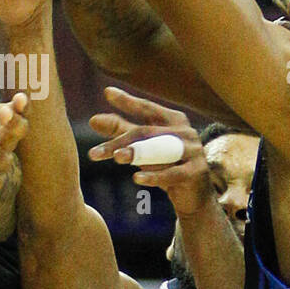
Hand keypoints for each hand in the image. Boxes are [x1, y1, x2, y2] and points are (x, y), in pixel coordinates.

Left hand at [87, 86, 210, 218]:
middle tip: (94, 153)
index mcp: (174, 120)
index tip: (107, 92)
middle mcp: (185, 132)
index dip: (127, 102)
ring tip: (117, 157)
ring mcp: (193, 151)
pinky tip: (137, 178)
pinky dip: (154, 176)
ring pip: (160, 151)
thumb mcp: (144, 147)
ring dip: (137, 153)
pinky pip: (172, 173)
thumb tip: (93, 120)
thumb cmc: (167, 165)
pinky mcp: (196, 172)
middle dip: (120, 141)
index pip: (147, 108)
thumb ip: (122, 132)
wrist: (195, 196)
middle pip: (146, 133)